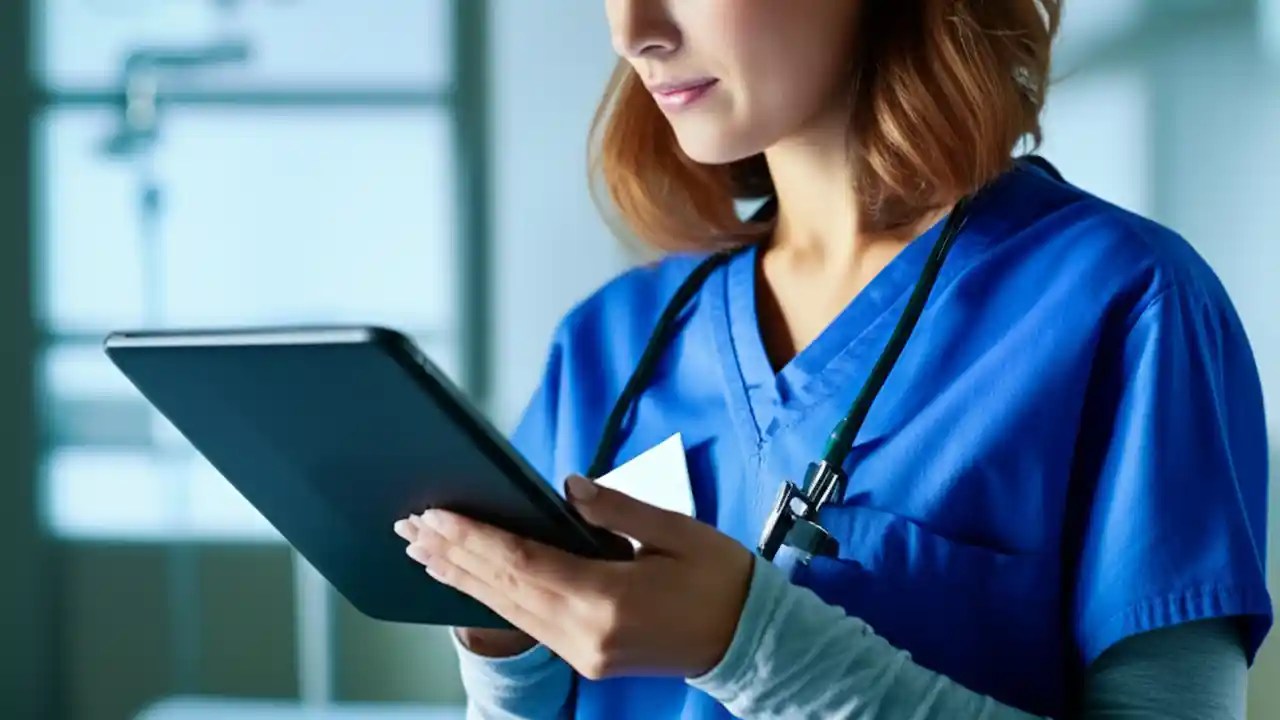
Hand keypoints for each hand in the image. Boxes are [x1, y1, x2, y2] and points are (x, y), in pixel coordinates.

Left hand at [397, 475, 753, 678]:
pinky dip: (491, 599)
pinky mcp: (586, 658)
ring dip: (463, 579)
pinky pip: (526, 624)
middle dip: (453, 556)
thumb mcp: (676, 531)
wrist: (749, 640)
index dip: (475, 538)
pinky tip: (468, 584)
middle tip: (410, 527)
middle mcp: (585, 634)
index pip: (523, 563)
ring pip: (508, 611)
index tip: (436, 515)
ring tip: (423, 553)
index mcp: (608, 600)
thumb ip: (616, 509)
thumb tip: (566, 489)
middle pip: (504, 589)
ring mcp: (583, 653)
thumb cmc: (720, 579)